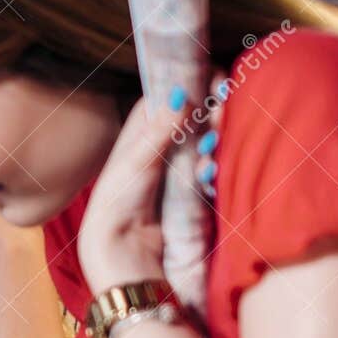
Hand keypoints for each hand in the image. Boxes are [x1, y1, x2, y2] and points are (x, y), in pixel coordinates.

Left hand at [77, 81, 223, 294]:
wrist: (123, 260)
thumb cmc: (116, 207)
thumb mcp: (134, 165)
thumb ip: (158, 132)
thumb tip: (180, 95)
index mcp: (141, 136)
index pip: (169, 98)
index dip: (189, 84)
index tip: (211, 77)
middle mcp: (163, 150)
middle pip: (195, 118)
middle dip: (211, 111)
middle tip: (221, 110)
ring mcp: (182, 172)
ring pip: (209, 143)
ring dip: (216, 139)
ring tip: (213, 145)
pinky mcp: (197, 195)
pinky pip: (214, 173)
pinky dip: (215, 169)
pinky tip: (209, 174)